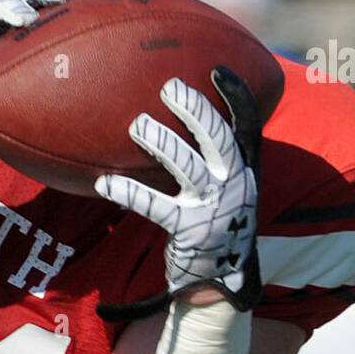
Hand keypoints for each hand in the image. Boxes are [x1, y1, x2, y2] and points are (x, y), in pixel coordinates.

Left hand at [95, 66, 262, 317]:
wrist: (217, 283)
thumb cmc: (213, 226)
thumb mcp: (223, 191)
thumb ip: (210, 161)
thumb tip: (176, 119)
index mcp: (246, 172)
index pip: (250, 127)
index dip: (237, 97)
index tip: (217, 70)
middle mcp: (236, 186)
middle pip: (220, 140)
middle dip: (196, 110)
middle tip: (170, 87)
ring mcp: (214, 209)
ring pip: (188, 168)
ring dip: (161, 143)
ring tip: (136, 125)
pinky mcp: (190, 231)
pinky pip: (156, 205)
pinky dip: (129, 191)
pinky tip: (104, 183)